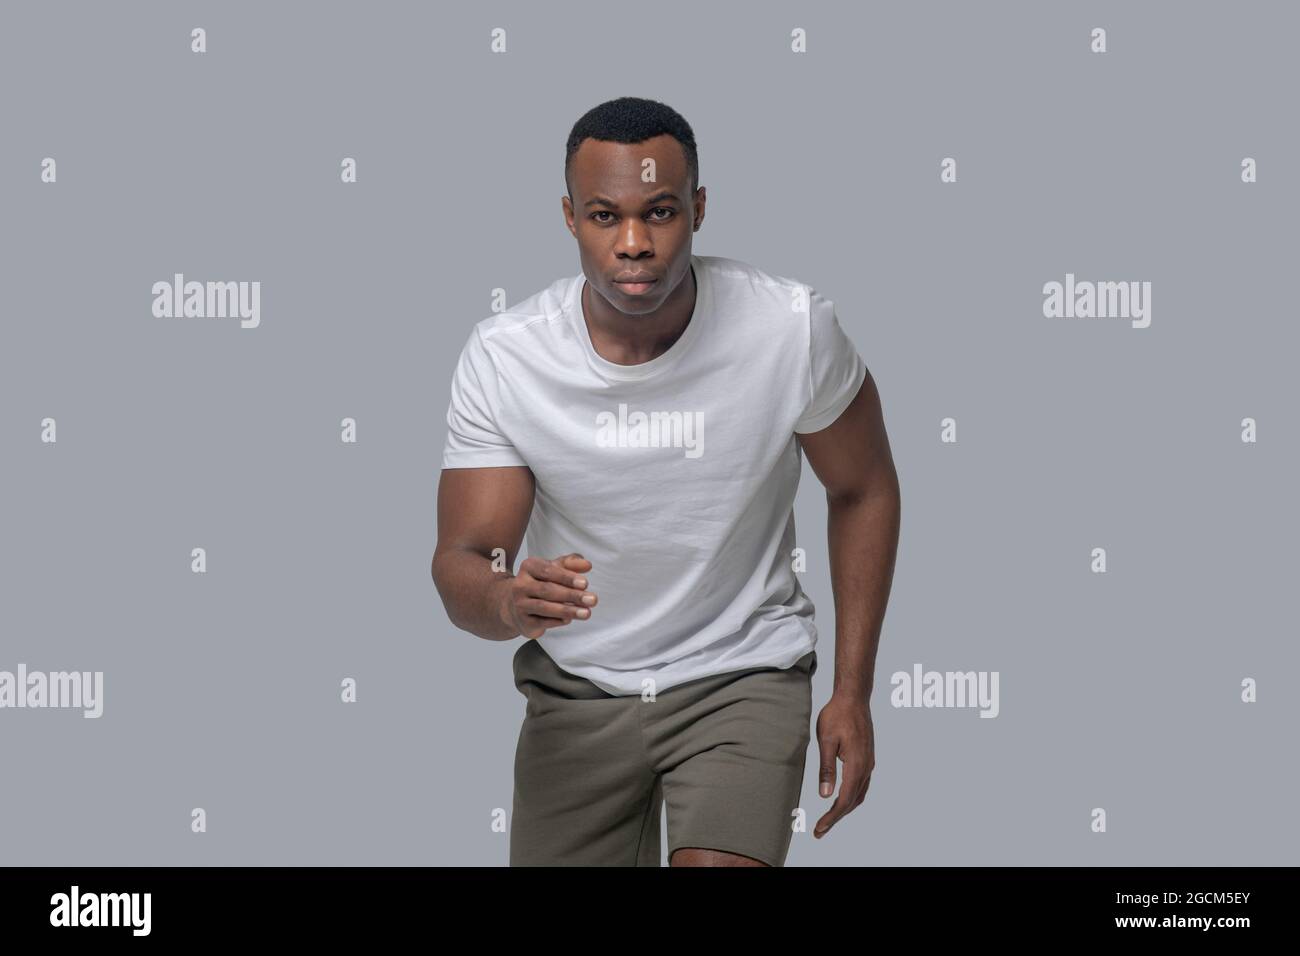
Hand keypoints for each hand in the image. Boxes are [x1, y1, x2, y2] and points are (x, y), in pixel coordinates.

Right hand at [499, 553, 597, 639]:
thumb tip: (587, 565)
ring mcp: (520, 604)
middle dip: (572, 595)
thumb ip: (571, 564)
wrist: (515, 605)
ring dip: (568, 611)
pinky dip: (558, 621)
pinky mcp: (523, 621)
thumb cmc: (540, 583)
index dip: (567, 577)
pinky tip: (570, 619)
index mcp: (528, 567)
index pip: (548, 570)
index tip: (585, 583)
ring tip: (586, 613)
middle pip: (548, 590)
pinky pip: (543, 621)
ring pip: (545, 607)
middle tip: (592, 600)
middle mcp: (520, 585)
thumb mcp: (555, 568)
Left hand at [813, 693, 874, 837]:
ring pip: (859, 794)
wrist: (853, 698)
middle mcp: (866, 767)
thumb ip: (826, 768)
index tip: (819, 829)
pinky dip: (851, 796)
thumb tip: (824, 795)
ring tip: (828, 819)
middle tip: (820, 830)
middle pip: (853, 801)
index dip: (832, 817)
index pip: (844, 799)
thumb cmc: (837, 715)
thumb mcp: (826, 741)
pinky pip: (861, 784)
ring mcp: (869, 763)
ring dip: (845, 808)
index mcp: (857, 765)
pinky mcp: (867, 758)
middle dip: (837, 817)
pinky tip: (842, 798)